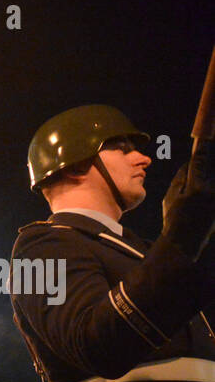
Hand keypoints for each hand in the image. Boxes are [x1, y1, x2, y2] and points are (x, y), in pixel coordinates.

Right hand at [162, 139, 214, 259]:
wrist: (184, 244)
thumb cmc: (174, 220)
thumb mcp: (171, 198)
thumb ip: (182, 177)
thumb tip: (192, 162)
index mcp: (197, 188)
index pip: (200, 161)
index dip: (203, 147)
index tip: (204, 137)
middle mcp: (212, 191)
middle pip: (210, 169)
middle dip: (207, 162)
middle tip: (204, 156)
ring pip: (210, 179)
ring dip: (207, 175)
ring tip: (196, 189)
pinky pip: (211, 191)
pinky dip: (207, 184)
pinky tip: (202, 194)